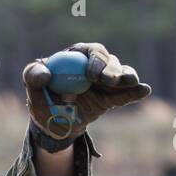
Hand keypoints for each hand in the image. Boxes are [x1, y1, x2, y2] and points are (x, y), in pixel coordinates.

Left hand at [22, 42, 150, 141]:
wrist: (53, 123)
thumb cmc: (42, 100)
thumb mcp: (32, 89)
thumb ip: (33, 77)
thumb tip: (44, 74)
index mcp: (76, 57)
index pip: (89, 51)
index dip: (94, 60)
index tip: (92, 74)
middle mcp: (94, 65)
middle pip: (108, 61)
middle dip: (111, 70)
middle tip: (108, 81)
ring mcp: (106, 80)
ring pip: (120, 74)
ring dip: (125, 77)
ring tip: (131, 82)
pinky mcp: (112, 96)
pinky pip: (124, 94)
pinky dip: (134, 92)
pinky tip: (143, 91)